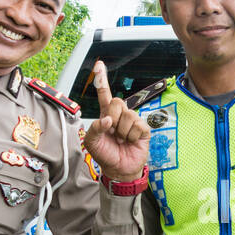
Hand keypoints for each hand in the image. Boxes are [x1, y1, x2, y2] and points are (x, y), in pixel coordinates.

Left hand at [82, 60, 149, 181]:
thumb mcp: (92, 142)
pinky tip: (131, 142)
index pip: (104, 94)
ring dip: (122, 132)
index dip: (102, 79)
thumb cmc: (105, 154)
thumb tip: (107, 120)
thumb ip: (94, 128)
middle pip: (116, 102)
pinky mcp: (143, 129)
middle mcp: (120, 114)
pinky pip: (137, 126)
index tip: (99, 65)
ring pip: (127, 115)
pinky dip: (132, 137)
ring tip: (122, 140)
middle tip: (113, 132)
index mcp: (106, 115)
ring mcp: (133, 121)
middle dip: (112, 118)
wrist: (119, 169)